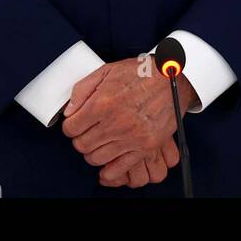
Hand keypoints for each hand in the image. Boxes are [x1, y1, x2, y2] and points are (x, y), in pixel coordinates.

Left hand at [61, 57, 196, 185]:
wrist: (172, 79)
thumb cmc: (140, 73)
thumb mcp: (106, 71)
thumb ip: (82, 90)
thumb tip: (69, 112)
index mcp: (103, 102)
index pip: (72, 128)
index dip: (70, 126)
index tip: (75, 124)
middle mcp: (115, 122)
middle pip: (82, 145)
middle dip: (80, 139)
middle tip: (87, 131)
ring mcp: (131, 137)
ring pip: (96, 158)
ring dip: (93, 152)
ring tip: (99, 141)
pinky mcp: (145, 147)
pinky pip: (119, 168)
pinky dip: (109, 169)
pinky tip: (108, 159)